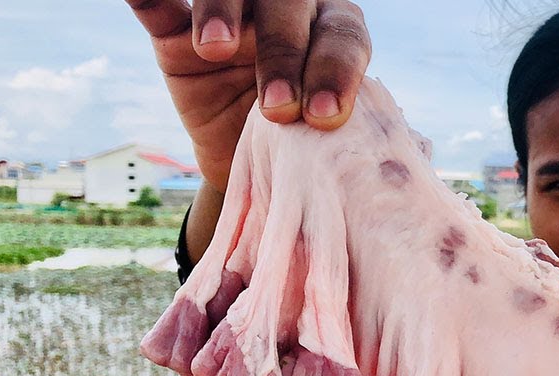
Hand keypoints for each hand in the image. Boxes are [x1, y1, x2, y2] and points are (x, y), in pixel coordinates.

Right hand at [126, 0, 371, 192]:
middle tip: (276, 108)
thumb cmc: (313, 159)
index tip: (325, 115)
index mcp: (337, 35)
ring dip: (222, 11)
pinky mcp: (174, 34)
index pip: (344, 35)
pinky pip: (158, 3)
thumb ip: (358, 145)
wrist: (257, 176)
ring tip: (215, 47)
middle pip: (289, 7)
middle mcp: (289, 16)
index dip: (337, 68)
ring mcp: (232, 19)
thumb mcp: (334, 154)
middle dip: (283, 54)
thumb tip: (400, 167)